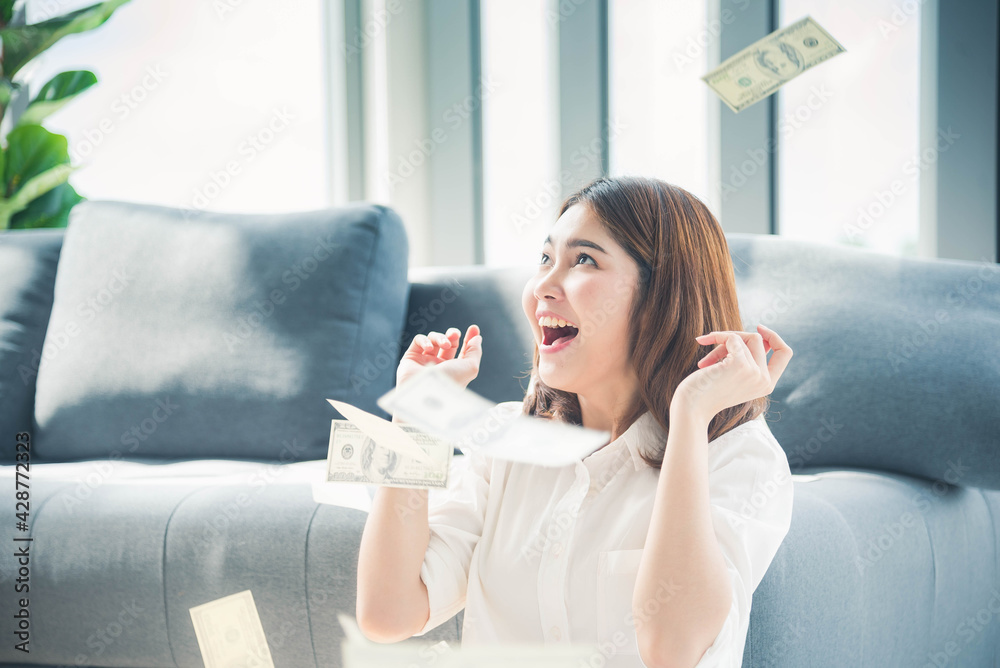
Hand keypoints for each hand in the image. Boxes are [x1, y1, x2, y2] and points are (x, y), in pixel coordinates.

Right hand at [396, 324, 482, 389]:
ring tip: (444, 344)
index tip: (474, 328)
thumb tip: (477, 338)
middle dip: (453, 335)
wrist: (424, 391)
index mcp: (455, 371)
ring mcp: (424, 362)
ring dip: (440, 338)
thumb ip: (475, 351)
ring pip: (433, 339)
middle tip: (455, 334)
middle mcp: (440, 367)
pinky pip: (418, 340)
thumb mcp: (470, 367)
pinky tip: (429, 349)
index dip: (469, 339)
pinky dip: (425, 340)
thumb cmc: (449, 382)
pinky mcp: (411, 358)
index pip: (463, 352)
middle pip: (448, 343)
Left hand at [674, 323, 792, 421]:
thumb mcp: (735, 376)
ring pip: (744, 337)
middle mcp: (765, 380)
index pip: (785, 353)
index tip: (759, 327)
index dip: (774, 336)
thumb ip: (749, 359)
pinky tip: (702, 354)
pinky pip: (732, 338)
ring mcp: (755, 373)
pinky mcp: (741, 365)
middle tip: (714, 345)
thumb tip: (759, 334)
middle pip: (759, 340)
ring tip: (706, 360)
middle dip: (735, 338)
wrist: (692, 408)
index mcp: (767, 385)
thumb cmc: (708, 392)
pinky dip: (716, 339)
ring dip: (721, 341)